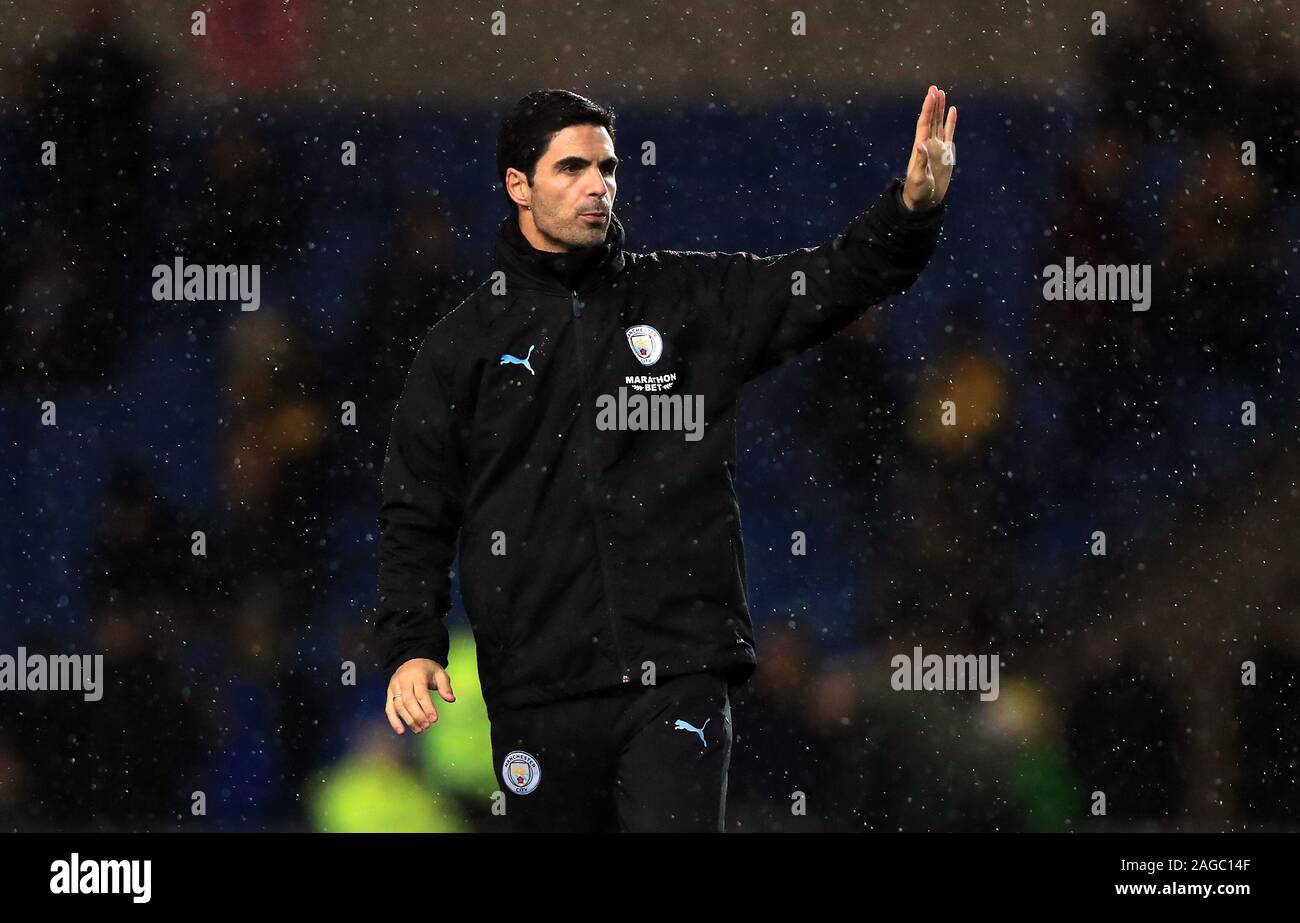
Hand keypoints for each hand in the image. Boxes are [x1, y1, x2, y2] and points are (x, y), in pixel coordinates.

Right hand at [385, 657, 455, 733]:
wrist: (411, 661)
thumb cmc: (428, 670)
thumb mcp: (440, 673)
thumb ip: (445, 686)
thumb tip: (451, 699)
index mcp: (417, 675)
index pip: (421, 693)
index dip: (427, 707)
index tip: (434, 719)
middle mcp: (403, 681)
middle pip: (408, 701)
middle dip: (418, 716)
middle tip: (427, 726)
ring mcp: (394, 687)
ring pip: (398, 706)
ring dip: (408, 720)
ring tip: (419, 730)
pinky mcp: (389, 693)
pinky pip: (389, 708)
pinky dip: (394, 721)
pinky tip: (401, 731)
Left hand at [902, 85, 956, 211]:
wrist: (925, 201)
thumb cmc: (918, 191)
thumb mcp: (918, 178)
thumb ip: (920, 162)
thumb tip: (920, 145)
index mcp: (921, 148)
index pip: (924, 123)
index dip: (927, 109)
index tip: (930, 95)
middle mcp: (929, 144)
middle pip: (931, 119)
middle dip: (932, 104)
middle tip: (934, 88)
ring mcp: (937, 147)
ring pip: (939, 123)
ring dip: (940, 109)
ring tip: (941, 93)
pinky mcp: (946, 153)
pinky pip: (949, 133)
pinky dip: (950, 122)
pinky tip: (952, 111)